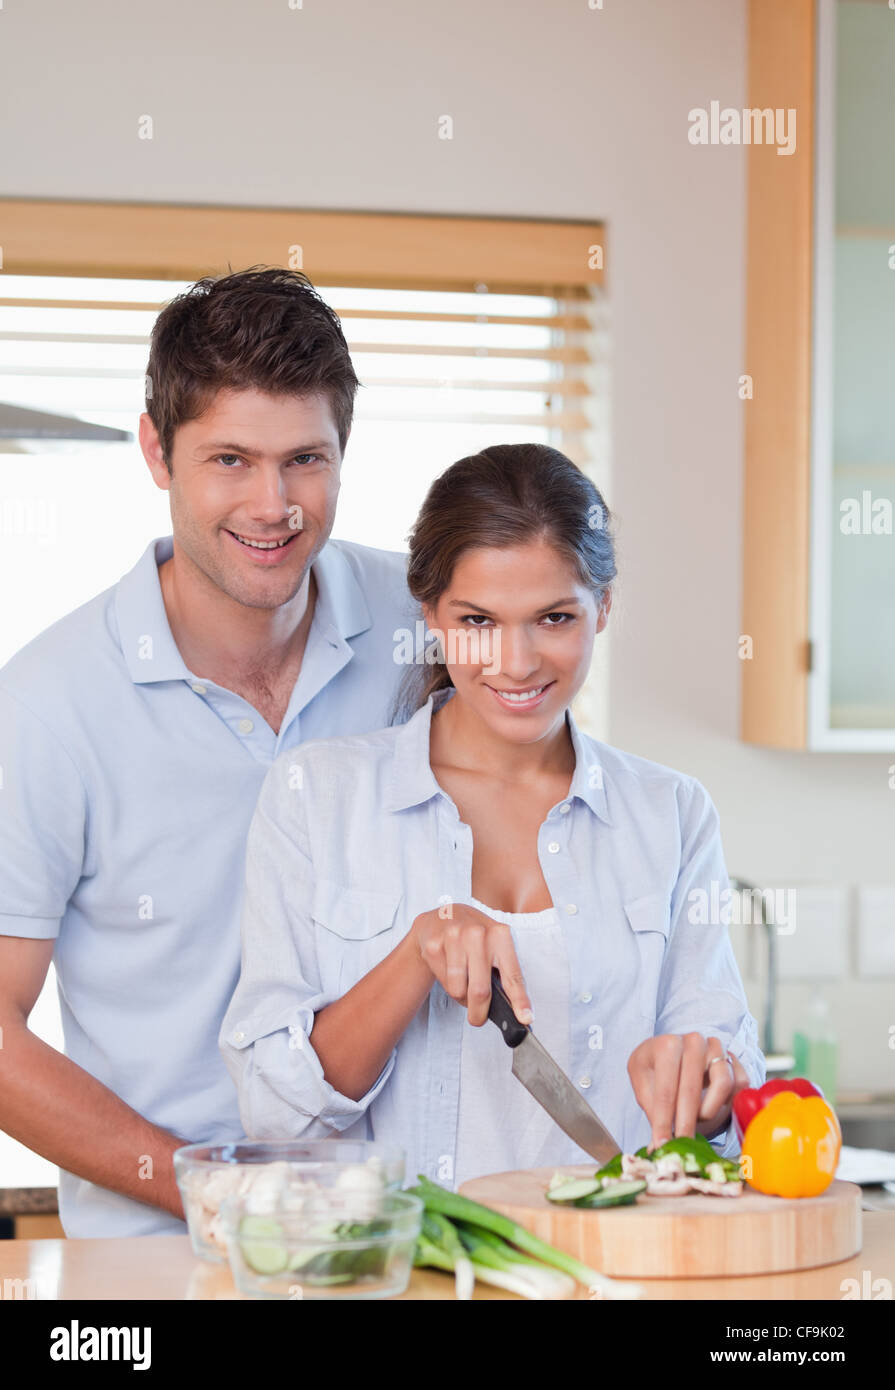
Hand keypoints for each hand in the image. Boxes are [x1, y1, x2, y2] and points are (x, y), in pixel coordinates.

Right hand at [411, 903, 531, 1026]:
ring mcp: (453, 938)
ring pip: (458, 990)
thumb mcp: (496, 944)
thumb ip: (505, 972)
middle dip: (479, 1013)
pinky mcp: (434, 946)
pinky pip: (443, 983)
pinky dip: (448, 985)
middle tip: (478, 1018)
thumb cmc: (475, 935)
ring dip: (461, 997)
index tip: (525, 1018)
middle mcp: (477, 934)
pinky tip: (450, 969)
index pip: (512, 975)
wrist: (443, 915)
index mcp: (500, 934)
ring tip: (464, 984)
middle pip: (480, 991)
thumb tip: (516, 1009)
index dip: (520, 1000)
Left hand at [627, 1032, 750, 1148]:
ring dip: (708, 1110)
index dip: (663, 1121)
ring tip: (695, 1119)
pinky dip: (727, 1102)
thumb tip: (657, 1147)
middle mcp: (694, 1042)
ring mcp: (716, 1048)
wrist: (674, 1050)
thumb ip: (651, 1109)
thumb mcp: (642, 1081)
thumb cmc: (655, 1067)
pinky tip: (710, 1108)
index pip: (665, 1090)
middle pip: (693, 1089)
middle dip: (687, 1122)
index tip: (662, 1144)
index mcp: (666, 1044)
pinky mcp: (733, 1059)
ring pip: (723, 1084)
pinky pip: (739, 1085)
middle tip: (682, 1143)